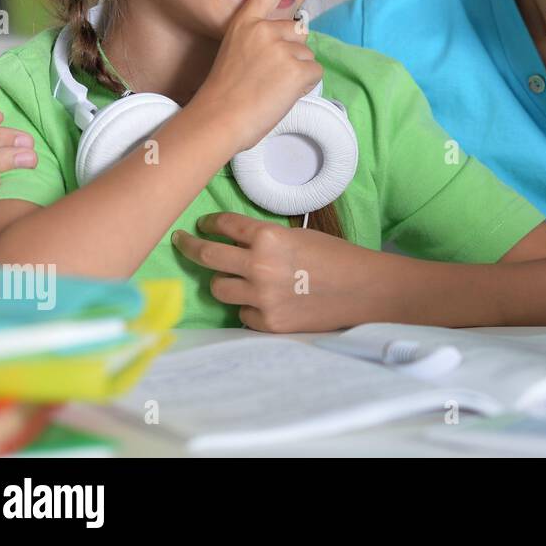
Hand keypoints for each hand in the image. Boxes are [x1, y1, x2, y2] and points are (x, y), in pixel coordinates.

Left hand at [172, 212, 387, 331]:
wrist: (363, 290)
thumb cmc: (336, 257)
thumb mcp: (298, 236)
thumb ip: (265, 239)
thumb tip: (235, 242)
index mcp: (268, 237)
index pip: (224, 226)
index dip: (209, 223)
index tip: (201, 225)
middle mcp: (259, 266)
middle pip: (207, 255)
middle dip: (190, 246)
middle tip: (182, 242)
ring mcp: (260, 297)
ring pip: (218, 288)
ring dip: (223, 281)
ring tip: (234, 279)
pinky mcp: (267, 322)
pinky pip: (242, 313)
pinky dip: (249, 306)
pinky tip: (267, 301)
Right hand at [190, 0, 321, 154]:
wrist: (219, 118)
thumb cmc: (225, 91)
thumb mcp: (235, 49)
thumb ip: (259, 37)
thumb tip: (293, 36)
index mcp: (245, 22)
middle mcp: (264, 29)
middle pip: (298, 32)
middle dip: (292, 52)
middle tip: (269, 75)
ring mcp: (281, 49)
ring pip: (307, 55)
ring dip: (298, 70)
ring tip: (272, 87)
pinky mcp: (296, 70)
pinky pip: (315, 72)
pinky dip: (305, 85)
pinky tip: (283, 94)